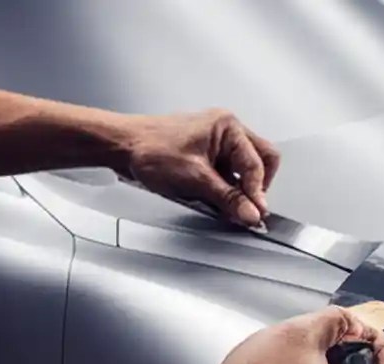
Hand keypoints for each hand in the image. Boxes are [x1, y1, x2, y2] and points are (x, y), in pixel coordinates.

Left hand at [119, 109, 280, 226]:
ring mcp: (217, 143)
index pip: (257, 164)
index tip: (256, 215)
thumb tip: (251, 213)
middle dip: (256, 186)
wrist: (122, 146)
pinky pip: (228, 174)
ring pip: (244, 170)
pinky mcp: (207, 155)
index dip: (258, 193)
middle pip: (260, 161)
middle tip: (249, 208)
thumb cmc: (151, 150)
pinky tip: (214, 200)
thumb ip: (227, 198)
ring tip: (227, 206)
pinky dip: (225, 189)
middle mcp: (226, 131)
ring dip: (239, 190)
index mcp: (228, 127)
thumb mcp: (194, 179)